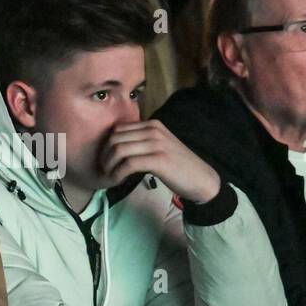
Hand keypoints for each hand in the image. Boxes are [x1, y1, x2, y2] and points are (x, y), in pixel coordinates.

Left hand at [98, 120, 219, 203]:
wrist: (201, 179)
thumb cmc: (178, 166)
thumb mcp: (160, 146)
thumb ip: (142, 142)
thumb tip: (116, 147)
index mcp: (152, 124)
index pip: (118, 129)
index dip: (106, 146)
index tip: (106, 161)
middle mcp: (153, 130)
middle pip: (115, 138)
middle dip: (105, 156)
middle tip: (105, 170)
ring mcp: (156, 144)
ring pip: (119, 149)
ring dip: (110, 166)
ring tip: (111, 177)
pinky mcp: (158, 160)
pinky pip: (128, 164)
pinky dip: (118, 173)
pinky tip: (119, 181)